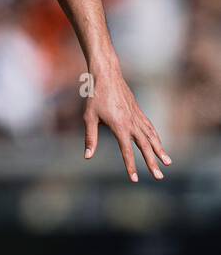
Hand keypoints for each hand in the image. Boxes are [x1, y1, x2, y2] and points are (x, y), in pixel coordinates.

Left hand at [83, 67, 171, 181]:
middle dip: (152, 163)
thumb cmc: (95, 96)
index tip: (134, 179)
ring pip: (151, 136)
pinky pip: (150, 127)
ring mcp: (137, 116)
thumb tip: (88, 156)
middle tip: (159, 177)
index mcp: (119, 126)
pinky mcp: (138, 111)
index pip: (127, 151)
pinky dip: (156, 137)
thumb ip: (90, 138)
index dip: (130, 166)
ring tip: (167, 162)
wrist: (107, 75)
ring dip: (160, 150)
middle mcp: (132, 122)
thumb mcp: (89, 117)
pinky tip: (159, 144)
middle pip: (145, 146)